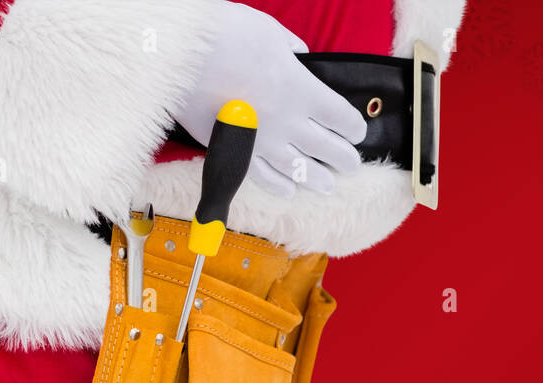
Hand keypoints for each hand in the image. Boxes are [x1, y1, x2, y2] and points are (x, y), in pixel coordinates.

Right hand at [173, 1, 367, 197]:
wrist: (185, 55)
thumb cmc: (228, 35)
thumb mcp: (270, 32)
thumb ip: (291, 49)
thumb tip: (300, 56)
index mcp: (304, 90)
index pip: (342, 118)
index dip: (353, 128)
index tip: (356, 132)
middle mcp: (289, 122)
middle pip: (328, 149)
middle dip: (344, 159)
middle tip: (351, 165)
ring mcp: (262, 142)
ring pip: (300, 170)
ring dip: (318, 179)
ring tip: (328, 185)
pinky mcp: (235, 153)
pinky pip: (263, 178)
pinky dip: (279, 186)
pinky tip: (289, 190)